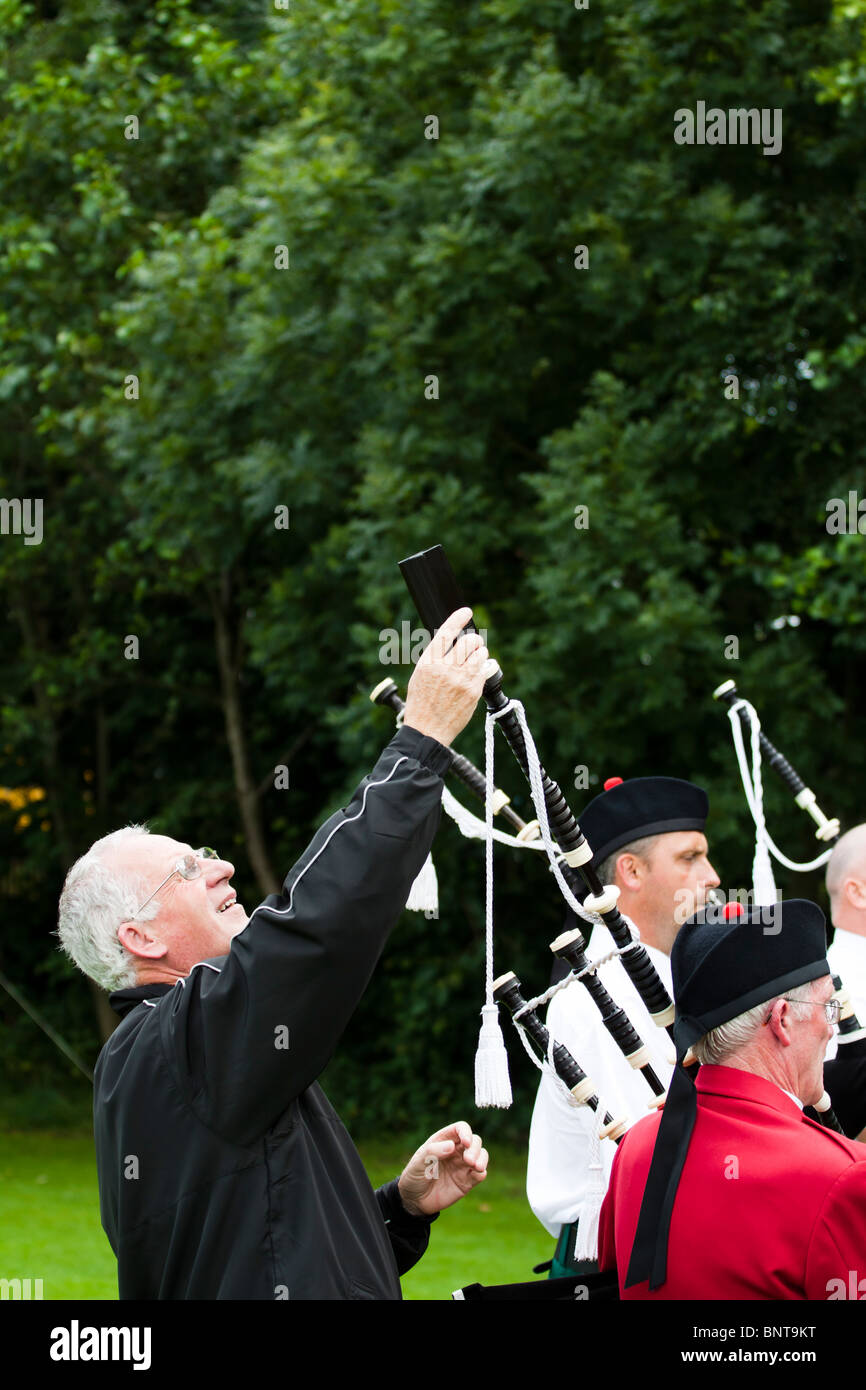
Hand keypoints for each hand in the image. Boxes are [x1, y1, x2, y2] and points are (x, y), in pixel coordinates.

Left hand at [397, 1121, 487, 1216]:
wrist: (415, 1200)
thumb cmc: (414, 1176)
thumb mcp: (418, 1163)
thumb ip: (433, 1152)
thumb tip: (452, 1145)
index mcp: (443, 1141)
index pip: (460, 1128)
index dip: (466, 1132)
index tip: (466, 1143)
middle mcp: (456, 1151)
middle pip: (475, 1141)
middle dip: (475, 1148)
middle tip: (468, 1160)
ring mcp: (462, 1166)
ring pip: (481, 1155)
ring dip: (482, 1158)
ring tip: (476, 1167)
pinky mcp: (467, 1181)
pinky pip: (480, 1174)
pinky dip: (482, 1172)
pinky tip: (476, 1174)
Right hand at [402, 607, 489, 746]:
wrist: (427, 730)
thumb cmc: (422, 704)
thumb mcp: (420, 676)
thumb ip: (436, 658)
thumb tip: (452, 642)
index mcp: (428, 662)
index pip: (446, 632)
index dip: (458, 618)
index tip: (466, 611)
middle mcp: (445, 668)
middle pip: (470, 641)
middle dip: (475, 642)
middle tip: (473, 647)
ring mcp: (461, 679)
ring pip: (481, 653)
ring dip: (480, 654)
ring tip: (474, 662)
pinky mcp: (473, 691)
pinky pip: (487, 669)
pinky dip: (485, 668)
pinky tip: (479, 673)